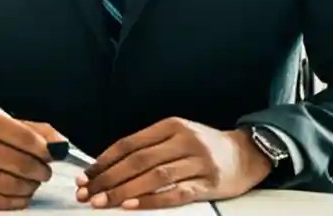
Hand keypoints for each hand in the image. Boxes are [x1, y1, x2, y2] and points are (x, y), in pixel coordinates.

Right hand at [0, 108, 64, 210]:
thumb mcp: (9, 124)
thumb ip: (38, 132)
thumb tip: (60, 146)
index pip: (23, 137)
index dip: (43, 149)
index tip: (51, 154)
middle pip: (18, 163)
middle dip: (40, 170)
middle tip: (45, 171)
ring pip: (9, 185)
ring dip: (30, 186)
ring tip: (33, 182)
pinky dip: (17, 200)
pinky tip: (21, 193)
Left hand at [77, 117, 271, 209]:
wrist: (247, 154)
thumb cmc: (204, 146)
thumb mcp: (177, 135)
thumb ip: (148, 146)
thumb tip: (108, 166)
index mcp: (170, 126)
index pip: (129, 143)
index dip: (105, 161)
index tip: (86, 176)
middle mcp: (184, 141)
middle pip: (138, 161)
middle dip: (108, 179)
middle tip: (87, 194)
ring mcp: (197, 163)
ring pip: (154, 177)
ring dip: (124, 191)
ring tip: (103, 202)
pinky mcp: (209, 184)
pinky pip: (176, 193)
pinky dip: (152, 200)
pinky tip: (133, 206)